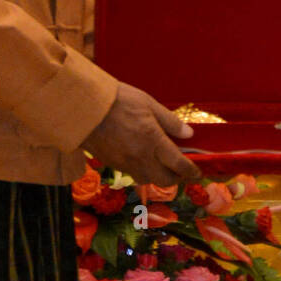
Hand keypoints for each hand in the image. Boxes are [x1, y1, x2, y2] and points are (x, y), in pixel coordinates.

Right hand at [82, 83, 203, 186]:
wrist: (83, 107)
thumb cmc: (118, 100)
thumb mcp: (149, 104)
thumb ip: (170, 121)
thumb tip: (188, 134)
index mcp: (153, 140)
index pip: (178, 164)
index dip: (191, 171)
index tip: (198, 173)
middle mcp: (140, 157)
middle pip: (164, 180)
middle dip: (176, 178)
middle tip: (182, 171)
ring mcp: (124, 163)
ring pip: (146, 180)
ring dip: (158, 177)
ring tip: (162, 166)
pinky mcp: (112, 163)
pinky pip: (131, 174)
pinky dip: (141, 171)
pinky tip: (142, 160)